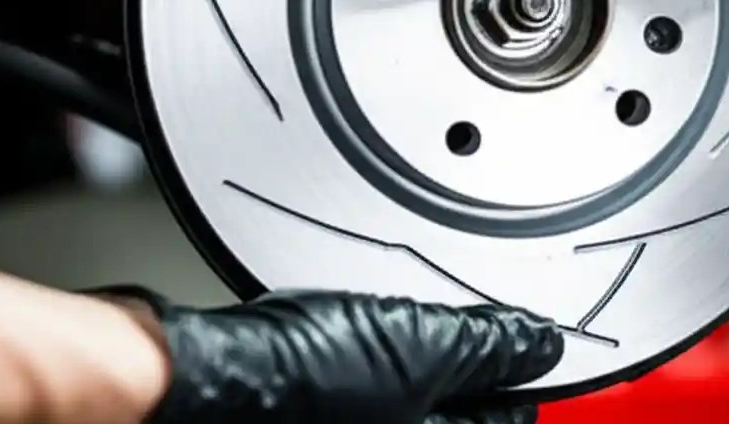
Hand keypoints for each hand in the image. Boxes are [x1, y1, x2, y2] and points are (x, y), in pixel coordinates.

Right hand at [103, 287, 563, 423]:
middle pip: (461, 411)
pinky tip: (356, 329)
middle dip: (471, 362)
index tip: (527, 332)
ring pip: (415, 398)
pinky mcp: (317, 416)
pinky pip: (370, 389)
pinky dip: (375, 357)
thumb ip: (485, 346)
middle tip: (465, 314)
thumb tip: (538, 343)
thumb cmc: (289, 382)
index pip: (509, 415)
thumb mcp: (413, 348)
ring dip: (421, 354)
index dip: (523, 365)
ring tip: (403, 318)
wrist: (190, 381)